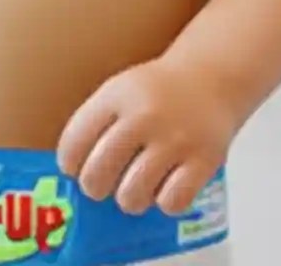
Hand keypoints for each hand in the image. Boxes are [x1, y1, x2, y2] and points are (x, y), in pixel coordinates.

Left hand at [56, 58, 238, 215]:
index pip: (74, 142)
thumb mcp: (119, 90)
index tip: (73, 168)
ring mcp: (176, 140)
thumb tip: (72, 170)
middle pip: (98, 173)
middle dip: (94, 187)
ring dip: (129, 199)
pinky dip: (165, 202)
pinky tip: (166, 189)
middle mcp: (144, 117)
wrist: (212, 78)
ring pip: (132, 195)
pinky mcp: (205, 161)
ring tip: (135, 190)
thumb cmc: (157, 91)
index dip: (68, 163)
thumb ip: (95, 123)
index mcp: (117, 97)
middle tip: (102, 185)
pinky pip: (172, 202)